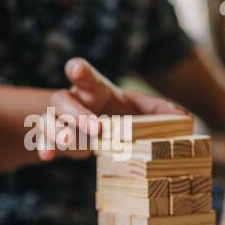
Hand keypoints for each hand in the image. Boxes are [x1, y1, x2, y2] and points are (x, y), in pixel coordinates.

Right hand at [37, 58, 184, 162]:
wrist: (96, 131)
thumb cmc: (120, 116)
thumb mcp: (142, 111)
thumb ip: (161, 111)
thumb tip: (183, 118)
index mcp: (95, 90)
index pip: (86, 76)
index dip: (79, 70)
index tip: (75, 69)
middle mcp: (72, 100)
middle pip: (65, 100)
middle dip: (78, 113)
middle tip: (96, 129)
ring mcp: (58, 119)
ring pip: (48, 119)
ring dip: (57, 131)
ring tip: (70, 142)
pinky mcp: (52, 137)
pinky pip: (42, 139)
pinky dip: (44, 147)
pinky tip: (47, 156)